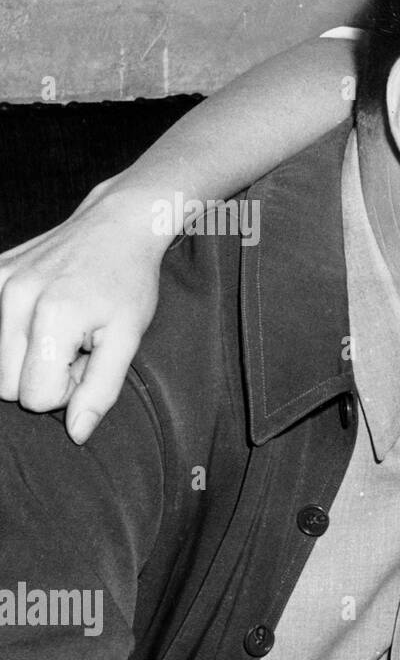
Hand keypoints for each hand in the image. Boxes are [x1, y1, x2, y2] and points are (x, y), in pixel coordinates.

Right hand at [0, 184, 165, 441]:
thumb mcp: (128, 339)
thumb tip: (76, 433)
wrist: (116, 226)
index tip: (90, 361)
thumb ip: (101, 390)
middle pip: (6, 386)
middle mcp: (14, 296)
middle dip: (44, 377)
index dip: (67, 390)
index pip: (35, 397)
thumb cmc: (128, 284)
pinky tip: (44, 315)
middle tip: (79, 347)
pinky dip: (15, 334)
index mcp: (54, 315)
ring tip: (64, 330)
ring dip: (29, 357)